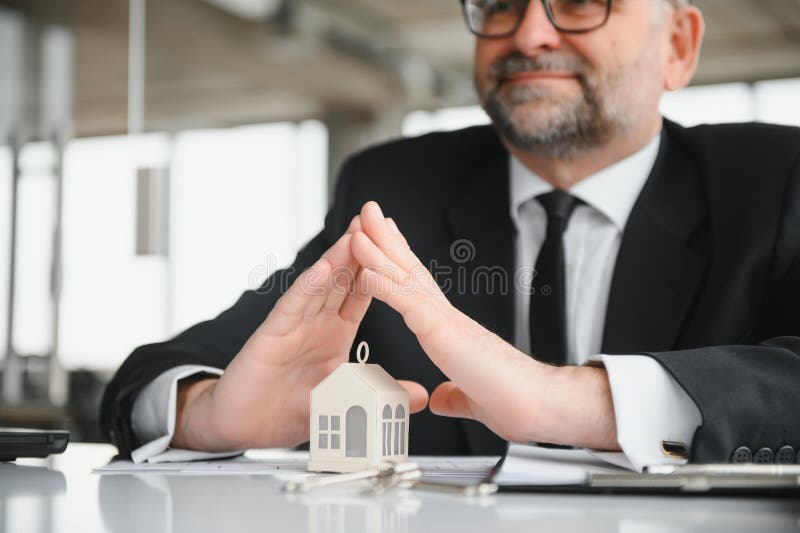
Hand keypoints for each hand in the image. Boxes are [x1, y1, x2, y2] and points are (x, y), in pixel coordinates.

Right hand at [173, 216, 428, 451]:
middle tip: (377, 223)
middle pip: (341, 280)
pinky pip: (293, 307)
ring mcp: (294, 326)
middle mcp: (316, 324)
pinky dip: (307, 287)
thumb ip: (383, 393)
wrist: (245, 428)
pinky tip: (323, 269)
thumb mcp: (345, 400)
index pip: (360, 295)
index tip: (396, 248)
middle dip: (359, 252)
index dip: (377, 271)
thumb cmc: (288, 410)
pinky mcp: (272, 336)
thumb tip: (421, 395)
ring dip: (337, 260)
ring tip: (356, 235)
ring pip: (319, 286)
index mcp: (335, 335)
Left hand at [350, 201, 618, 449]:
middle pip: (409, 271)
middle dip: (385, 240)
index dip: (399, 263)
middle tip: (368, 212)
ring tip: (358, 226)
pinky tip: (365, 270)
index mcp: (450, 330)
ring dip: (379, 251)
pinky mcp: (445, 335)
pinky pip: (408, 305)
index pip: (418, 289)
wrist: (540, 407)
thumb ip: (454, 395)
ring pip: (405, 279)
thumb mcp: (471, 397)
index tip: (385, 241)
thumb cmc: (514, 400)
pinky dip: (385, 286)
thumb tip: (441, 399)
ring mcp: (446, 323)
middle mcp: (446, 319)